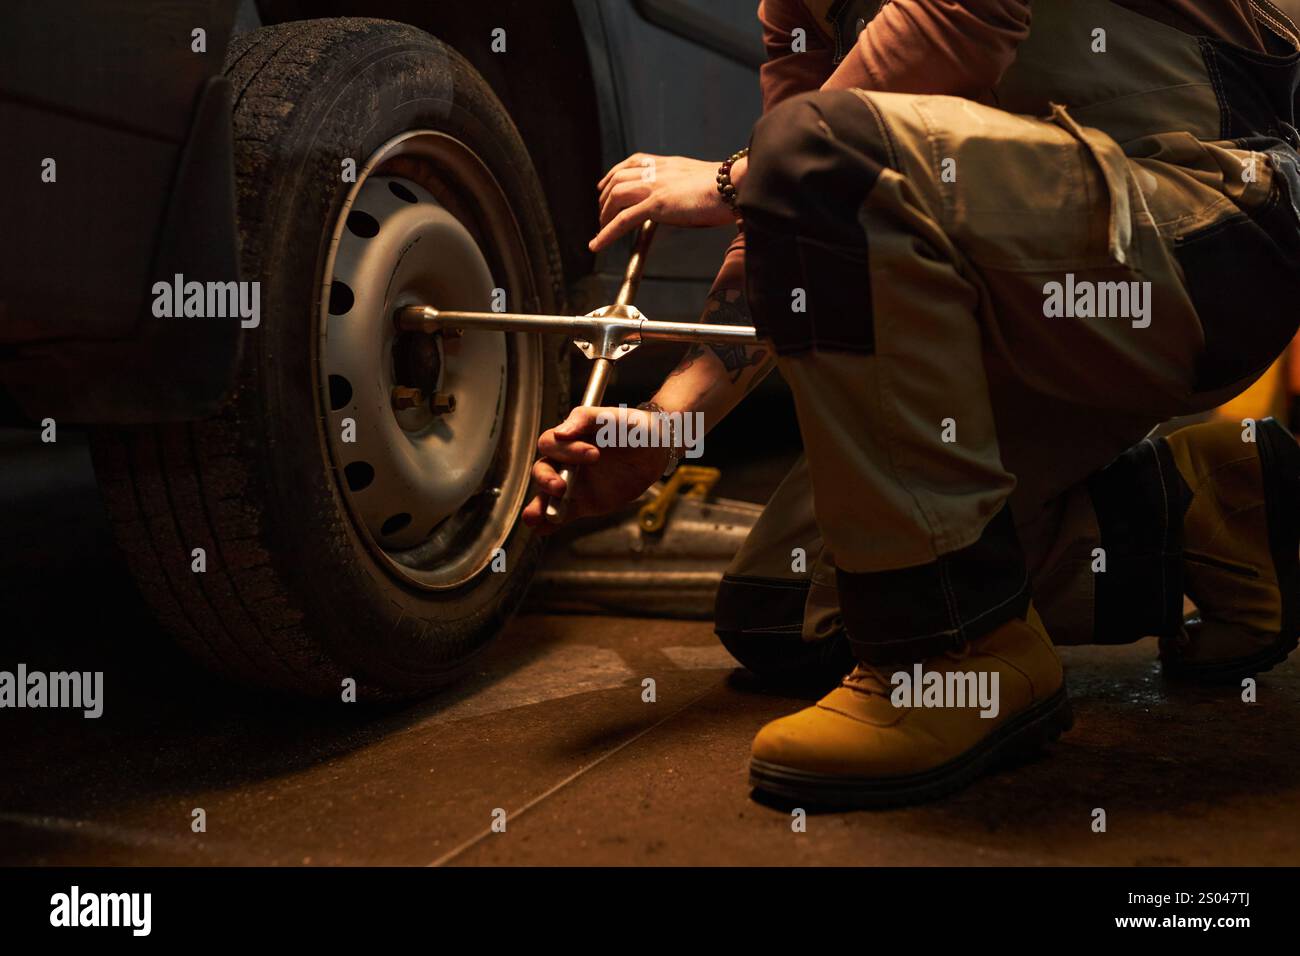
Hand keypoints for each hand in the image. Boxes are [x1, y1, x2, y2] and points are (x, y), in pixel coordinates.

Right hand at [522, 406, 669, 534]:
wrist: (656, 449)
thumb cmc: (631, 427)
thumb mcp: (611, 417)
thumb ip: (584, 419)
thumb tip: (561, 432)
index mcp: (569, 439)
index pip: (551, 444)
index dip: (566, 451)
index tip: (595, 454)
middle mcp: (565, 462)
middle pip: (541, 471)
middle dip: (546, 480)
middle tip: (561, 487)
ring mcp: (573, 485)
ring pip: (546, 496)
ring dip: (537, 506)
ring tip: (533, 517)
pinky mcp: (583, 504)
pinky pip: (563, 514)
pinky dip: (550, 523)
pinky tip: (543, 529)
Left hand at [591, 153, 736, 251]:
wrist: (736, 185)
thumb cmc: (729, 188)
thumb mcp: (703, 182)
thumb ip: (689, 188)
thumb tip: (688, 201)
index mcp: (669, 164)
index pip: (634, 162)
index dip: (615, 173)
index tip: (606, 184)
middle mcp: (658, 170)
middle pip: (618, 179)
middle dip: (605, 198)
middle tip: (602, 215)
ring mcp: (655, 185)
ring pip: (616, 196)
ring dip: (604, 215)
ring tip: (600, 231)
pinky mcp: (657, 204)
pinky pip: (623, 220)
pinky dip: (606, 233)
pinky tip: (597, 245)